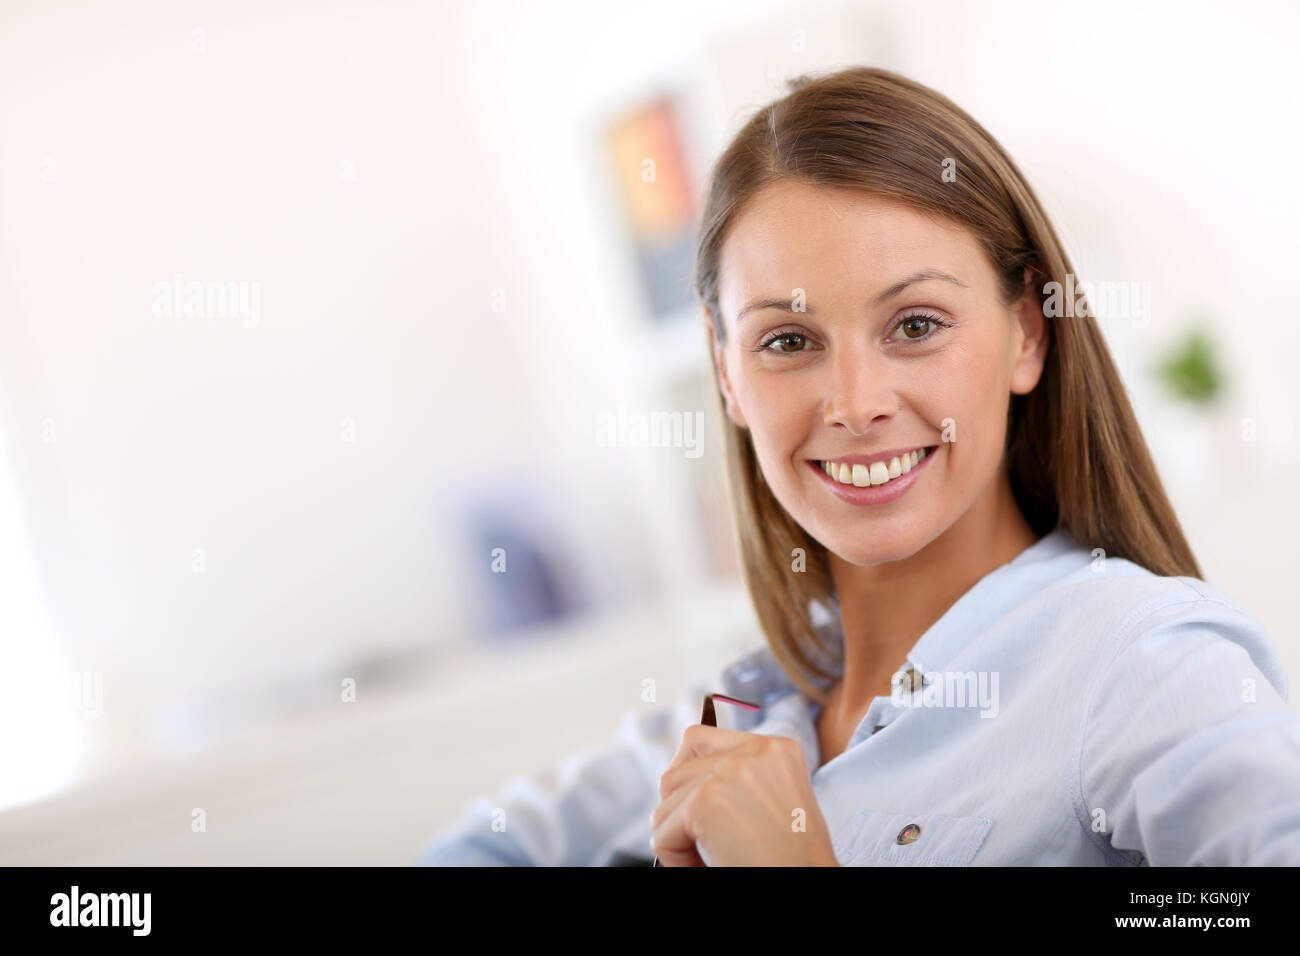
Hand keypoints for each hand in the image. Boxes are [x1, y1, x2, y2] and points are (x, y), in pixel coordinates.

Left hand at [650, 724, 839, 865]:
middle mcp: (754, 750)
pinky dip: (674, 857)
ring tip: (704, 858)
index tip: (697, 813)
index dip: (688, 778)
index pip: (700, 740)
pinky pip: (663, 833)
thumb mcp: (778, 801)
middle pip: (677, 770)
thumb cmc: (795, 857)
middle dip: (677, 809)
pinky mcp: (705, 803)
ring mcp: (728, 772)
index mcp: (776, 748)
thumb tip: (678, 786)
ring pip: (666, 802)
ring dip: (677, 835)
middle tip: (696, 840)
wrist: (809, 880)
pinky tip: (701, 867)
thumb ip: (739, 781)